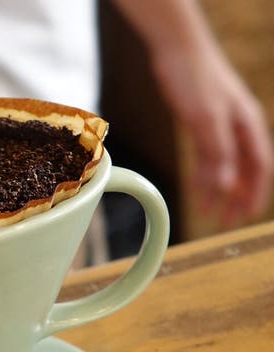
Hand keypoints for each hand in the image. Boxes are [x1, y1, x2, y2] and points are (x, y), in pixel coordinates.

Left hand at [150, 41, 272, 225]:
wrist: (175, 46)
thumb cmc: (195, 78)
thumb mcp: (206, 120)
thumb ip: (218, 155)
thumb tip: (226, 187)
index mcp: (248, 124)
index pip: (259, 167)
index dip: (254, 193)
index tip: (245, 217)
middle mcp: (239, 125)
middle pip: (244, 168)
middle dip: (237, 196)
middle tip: (226, 222)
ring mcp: (221, 123)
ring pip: (225, 164)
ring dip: (218, 188)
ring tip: (208, 212)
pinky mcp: (201, 120)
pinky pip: (207, 154)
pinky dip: (203, 172)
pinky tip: (195, 187)